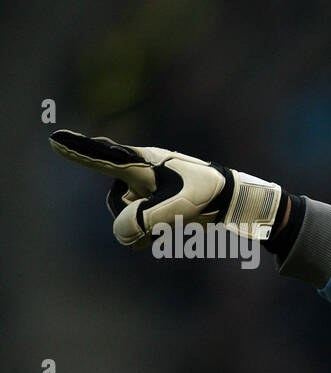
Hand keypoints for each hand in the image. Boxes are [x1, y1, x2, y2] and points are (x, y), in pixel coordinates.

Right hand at [50, 130, 281, 249]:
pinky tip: (172, 230)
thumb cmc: (208, 195)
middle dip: (136, 219)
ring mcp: (145, 189)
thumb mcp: (179, 209)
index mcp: (144, 163)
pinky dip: (152, 234)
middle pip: (118, 205)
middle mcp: (139, 173)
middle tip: (169, 219)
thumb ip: (145, 220)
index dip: (78, 150)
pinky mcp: (152, 202)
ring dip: (148, 229)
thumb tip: (121, 234)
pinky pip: (139, 226)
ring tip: (177, 223)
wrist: (233, 200)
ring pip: (128, 220)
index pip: (104, 158)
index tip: (54, 139)